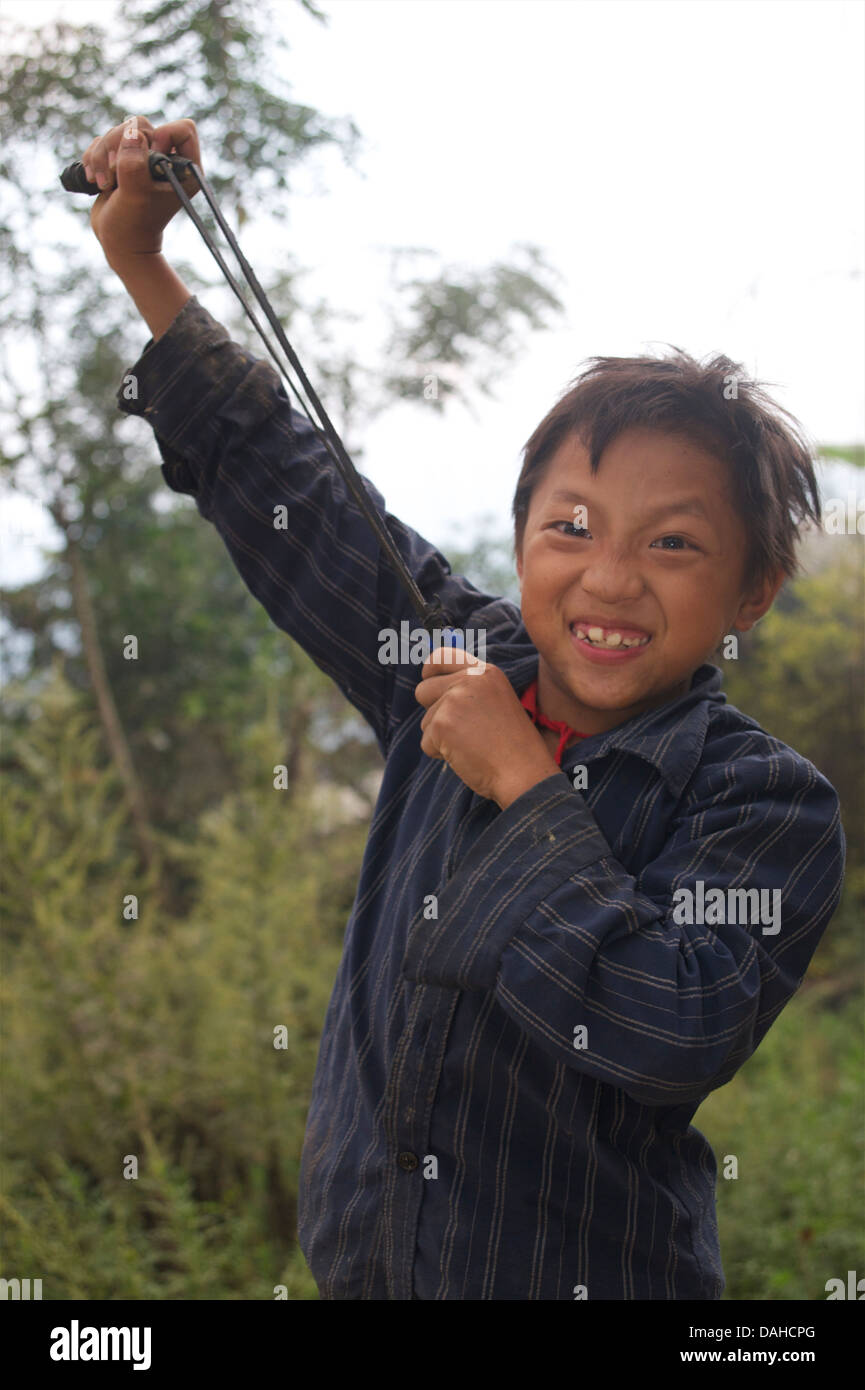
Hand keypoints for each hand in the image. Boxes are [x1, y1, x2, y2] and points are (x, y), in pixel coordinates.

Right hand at [84, 116, 201, 264]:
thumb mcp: (135, 196)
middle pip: (142, 125)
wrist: (117, 241)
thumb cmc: (132, 225)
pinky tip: (96, 181)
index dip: (164, 135)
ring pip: (120, 131)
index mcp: (183, 168)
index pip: (184, 129)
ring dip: (103, 155)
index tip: (151, 155)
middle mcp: (165, 159)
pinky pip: (104, 140)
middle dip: (120, 144)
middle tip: (114, 170)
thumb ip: (135, 165)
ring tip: (103, 184)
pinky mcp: (121, 159)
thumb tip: (132, 133)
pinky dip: (94, 157)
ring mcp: (142, 157)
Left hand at [414, 645, 561, 808]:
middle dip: (432, 712)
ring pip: (426, 721)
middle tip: (460, 729)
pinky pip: (426, 743)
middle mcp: (468, 681)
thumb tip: (430, 684)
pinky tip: (466, 756)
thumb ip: (470, 690)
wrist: (523, 772)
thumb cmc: (513, 745)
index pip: (442, 656)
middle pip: (423, 690)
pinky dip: (441, 754)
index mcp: (485, 672)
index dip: (430, 670)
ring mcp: (453, 701)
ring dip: (442, 738)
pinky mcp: (442, 724)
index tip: (428, 679)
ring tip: (472, 745)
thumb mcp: (497, 702)